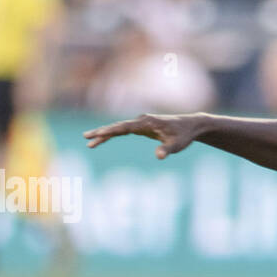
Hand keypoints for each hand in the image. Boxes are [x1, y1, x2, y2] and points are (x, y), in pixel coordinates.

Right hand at [83, 113, 205, 158]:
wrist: (190, 126)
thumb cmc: (184, 136)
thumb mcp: (177, 145)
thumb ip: (167, 150)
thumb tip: (158, 156)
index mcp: (147, 123)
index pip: (125, 127)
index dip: (111, 131)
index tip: (99, 134)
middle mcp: (142, 120)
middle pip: (117, 126)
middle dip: (101, 132)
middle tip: (85, 138)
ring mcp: (141, 123)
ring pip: (119, 129)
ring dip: (104, 134)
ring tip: (89, 142)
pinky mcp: (142, 127)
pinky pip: (124, 131)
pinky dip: (113, 135)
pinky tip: (103, 140)